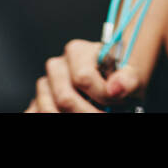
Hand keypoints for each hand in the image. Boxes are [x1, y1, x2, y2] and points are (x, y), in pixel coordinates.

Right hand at [24, 39, 144, 112]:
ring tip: (92, 113)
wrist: (111, 82)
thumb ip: (128, 79)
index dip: (102, 96)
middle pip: (64, 97)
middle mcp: (58, 65)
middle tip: (104, 115)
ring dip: (70, 116)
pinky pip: (35, 111)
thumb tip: (114, 89)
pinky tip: (65, 115)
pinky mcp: (40, 99)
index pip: (83, 77)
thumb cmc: (120, 78)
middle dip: (87, 112)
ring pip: (48, 107)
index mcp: (78, 51)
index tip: (117, 102)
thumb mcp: (132, 76)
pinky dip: (48, 115)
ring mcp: (46, 83)